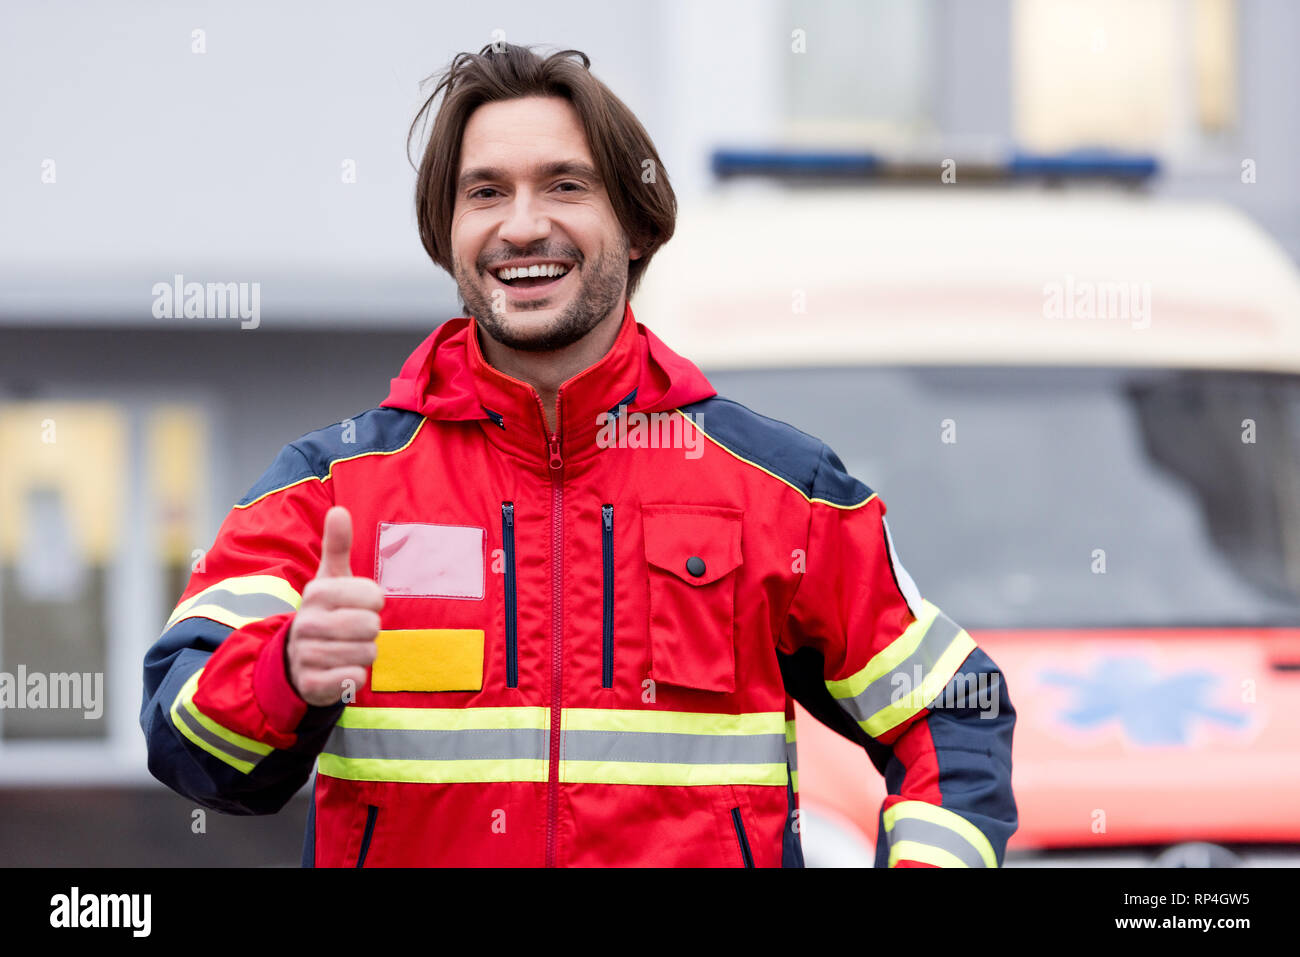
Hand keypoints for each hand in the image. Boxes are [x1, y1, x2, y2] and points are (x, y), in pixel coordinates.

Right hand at [286, 506, 383, 706]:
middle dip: (370, 631)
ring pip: (367, 654)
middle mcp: (307, 623)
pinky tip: (340, 670)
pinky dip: (355, 676)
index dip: (375, 603)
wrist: (294, 660)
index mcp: (316, 593)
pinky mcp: (312, 684)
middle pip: (372, 626)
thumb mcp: (330, 579)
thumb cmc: (325, 612)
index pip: (374, 596)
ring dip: (364, 654)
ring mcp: (307, 655)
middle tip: (353, 631)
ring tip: (345, 648)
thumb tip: (339, 510)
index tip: (359, 605)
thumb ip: (338, 546)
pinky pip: (356, 679)